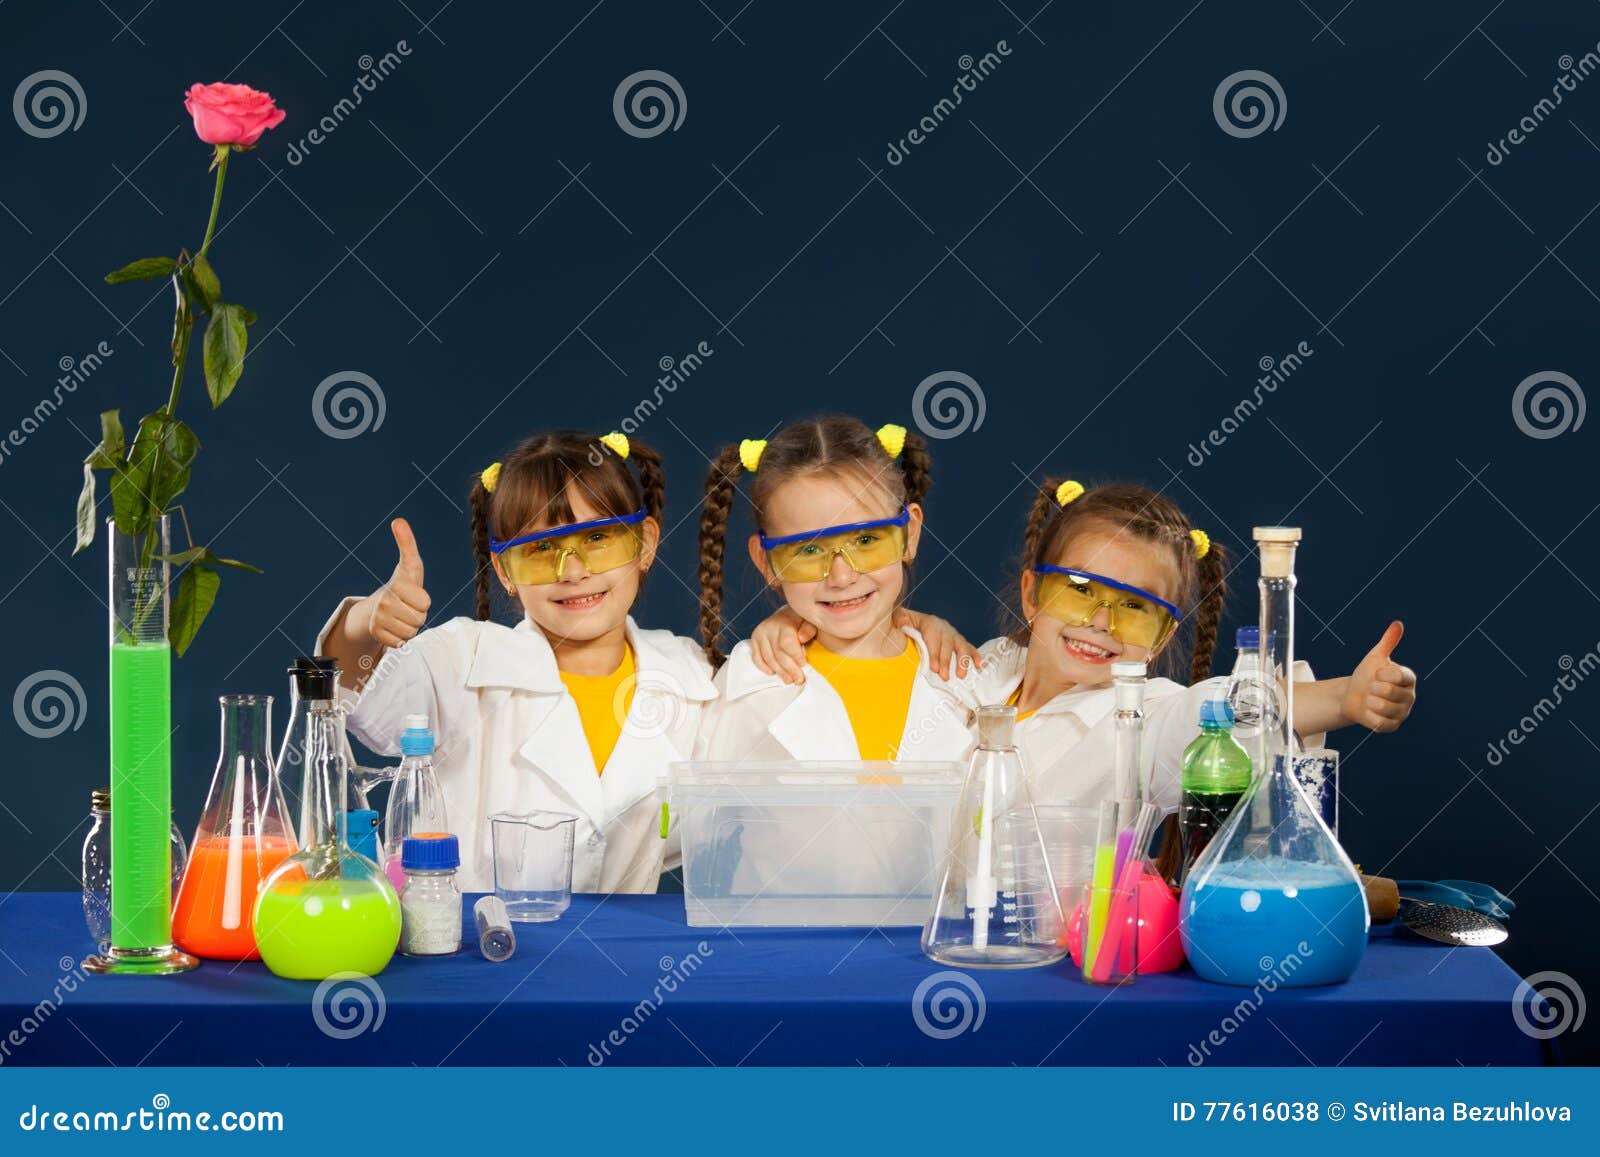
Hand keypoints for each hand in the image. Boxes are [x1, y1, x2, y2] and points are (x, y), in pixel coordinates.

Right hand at [347, 518, 431, 649]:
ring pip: (411, 632)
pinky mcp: (376, 633)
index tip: (413, 594)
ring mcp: (378, 618)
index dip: (423, 600)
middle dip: (417, 615)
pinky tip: (393, 627)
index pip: (425, 602)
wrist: (380, 606)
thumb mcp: (409, 565)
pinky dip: (400, 638)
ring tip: (401, 616)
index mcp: (396, 585)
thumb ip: (407, 544)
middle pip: (419, 618)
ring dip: (410, 627)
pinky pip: (401, 642)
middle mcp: (385, 601)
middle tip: (408, 607)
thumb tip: (397, 520)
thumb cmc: (403, 584)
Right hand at [750, 605, 813, 684]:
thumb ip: (808, 629)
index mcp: (785, 621)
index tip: (803, 664)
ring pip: (768, 658)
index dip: (795, 655)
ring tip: (789, 679)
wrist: (787, 614)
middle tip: (798, 679)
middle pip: (778, 653)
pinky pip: (756, 657)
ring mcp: (761, 633)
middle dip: (790, 669)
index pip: (787, 642)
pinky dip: (764, 667)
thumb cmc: (800, 620)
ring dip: (779, 671)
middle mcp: (770, 627)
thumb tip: (802, 638)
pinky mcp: (755, 639)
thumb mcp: (810, 621)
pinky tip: (773, 673)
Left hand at [893, 607, 981, 679]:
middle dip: (946, 661)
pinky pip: (969, 648)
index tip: (934, 668)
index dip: (934, 653)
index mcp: (929, 622)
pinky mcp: (958, 642)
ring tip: (961, 675)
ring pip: (961, 646)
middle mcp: (943, 627)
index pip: (933, 637)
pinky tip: (978, 666)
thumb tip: (903, 623)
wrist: (912, 624)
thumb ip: (900, 619)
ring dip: (962, 661)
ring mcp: (952, 635)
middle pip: (947, 644)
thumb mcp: (900, 619)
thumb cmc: (906, 625)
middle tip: (944, 676)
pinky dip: (975, 656)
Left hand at [1341, 621, 1415, 732]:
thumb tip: (1397, 624)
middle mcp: (1410, 696)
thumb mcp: (1375, 657)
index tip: (1376, 674)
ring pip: (1382, 707)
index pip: (1397, 675)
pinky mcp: (1392, 726)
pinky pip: (1378, 722)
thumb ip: (1388, 642)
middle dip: (1372, 688)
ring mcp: (1402, 712)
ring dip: (1369, 702)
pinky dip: (1368, 716)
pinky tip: (1369, 711)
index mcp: (1409, 678)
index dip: (1380, 674)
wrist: (1352, 695)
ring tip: (1370, 699)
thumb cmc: (1366, 675)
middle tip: (1372, 688)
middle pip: (1387, 692)